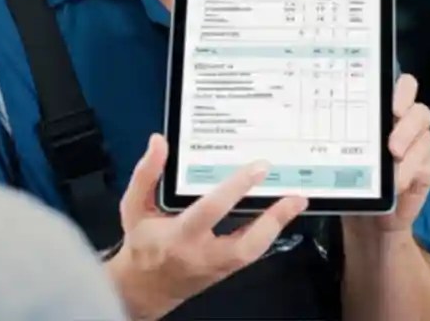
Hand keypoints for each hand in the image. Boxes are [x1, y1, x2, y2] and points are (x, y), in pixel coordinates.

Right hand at [106, 134, 307, 319]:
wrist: (144, 287)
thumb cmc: (142, 242)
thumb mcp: (133, 206)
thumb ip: (145, 174)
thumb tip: (160, 141)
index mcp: (179, 237)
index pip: (211, 209)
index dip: (236, 187)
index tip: (259, 167)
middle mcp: (203, 254)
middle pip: (246, 244)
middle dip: (272, 219)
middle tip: (295, 196)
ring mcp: (218, 266)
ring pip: (255, 251)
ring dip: (277, 225)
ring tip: (296, 201)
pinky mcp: (227, 269)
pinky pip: (253, 251)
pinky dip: (268, 231)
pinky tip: (281, 213)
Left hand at [347, 73, 429, 237]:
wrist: (368, 216)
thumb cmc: (354, 176)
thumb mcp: (346, 151)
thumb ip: (345, 135)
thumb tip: (328, 123)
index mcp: (387, 113)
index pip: (403, 88)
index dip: (402, 91)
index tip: (391, 105)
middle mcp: (407, 126)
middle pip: (420, 111)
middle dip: (408, 121)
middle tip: (393, 136)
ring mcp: (418, 148)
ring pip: (425, 136)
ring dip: (408, 146)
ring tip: (392, 158)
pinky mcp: (425, 170)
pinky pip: (425, 164)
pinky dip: (409, 171)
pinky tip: (396, 181)